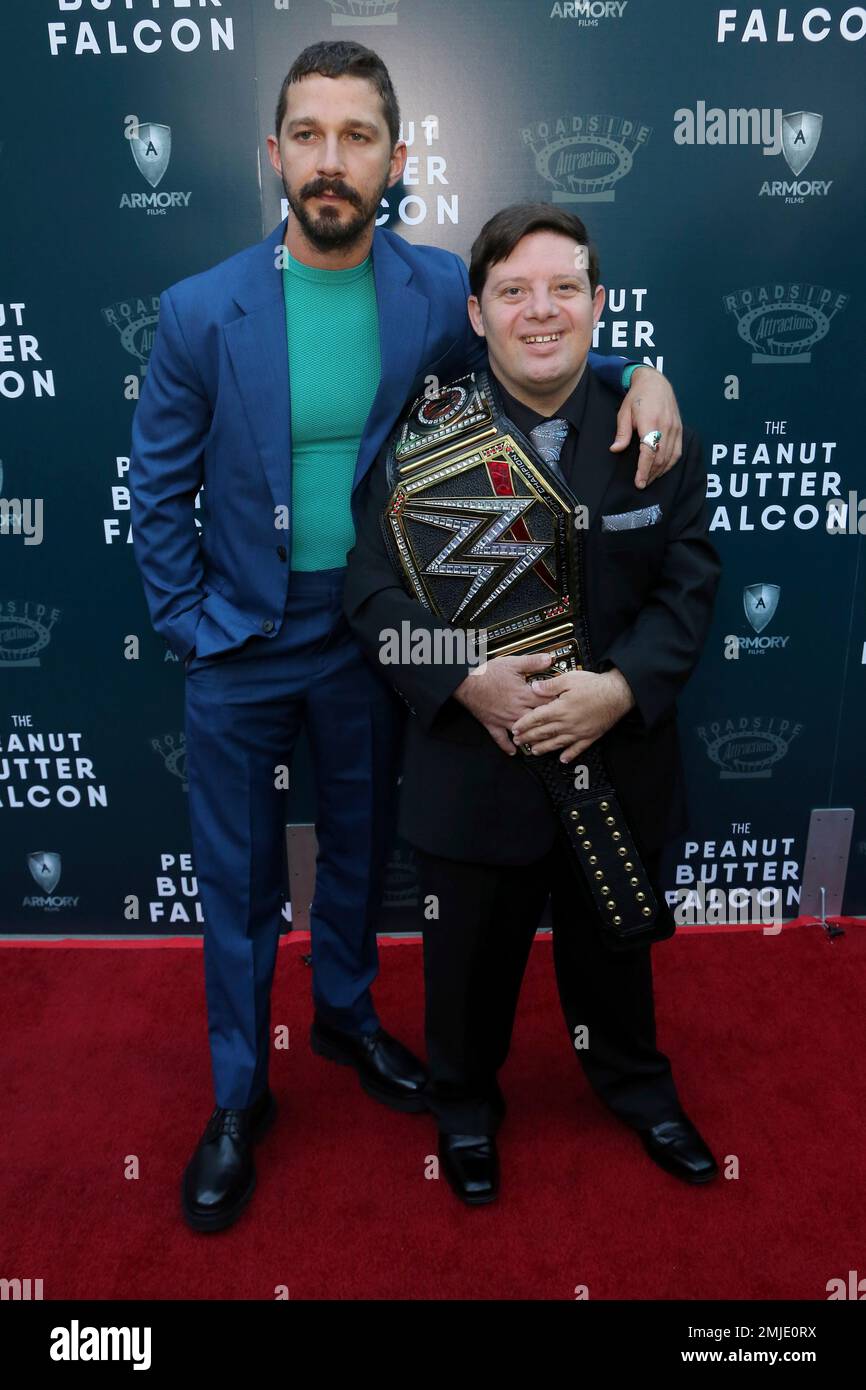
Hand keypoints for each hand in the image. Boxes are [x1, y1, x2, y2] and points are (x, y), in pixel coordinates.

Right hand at [453, 651, 554, 754]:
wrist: (465, 682)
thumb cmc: (486, 673)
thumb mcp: (512, 662)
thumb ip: (533, 661)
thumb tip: (549, 659)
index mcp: (523, 695)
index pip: (547, 702)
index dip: (559, 704)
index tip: (567, 707)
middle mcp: (516, 710)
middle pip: (538, 721)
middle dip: (549, 725)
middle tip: (560, 728)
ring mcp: (504, 719)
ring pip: (523, 732)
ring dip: (532, 738)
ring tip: (542, 743)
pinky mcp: (492, 724)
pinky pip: (500, 739)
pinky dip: (507, 747)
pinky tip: (514, 751)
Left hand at [510, 668, 634, 761]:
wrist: (618, 693)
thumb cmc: (596, 685)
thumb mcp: (570, 678)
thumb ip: (550, 685)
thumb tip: (534, 688)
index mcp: (561, 708)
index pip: (537, 718)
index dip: (524, 724)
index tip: (515, 728)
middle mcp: (568, 723)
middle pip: (544, 733)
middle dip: (529, 738)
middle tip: (519, 742)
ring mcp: (579, 732)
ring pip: (557, 743)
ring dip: (544, 748)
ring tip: (534, 751)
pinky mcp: (590, 736)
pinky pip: (577, 749)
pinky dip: (569, 755)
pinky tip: (563, 759)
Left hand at [610, 367, 682, 488]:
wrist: (656, 382)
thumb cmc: (638, 397)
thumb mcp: (624, 412)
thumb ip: (622, 432)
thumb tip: (615, 449)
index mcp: (650, 422)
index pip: (649, 452)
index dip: (644, 469)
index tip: (638, 482)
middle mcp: (666, 426)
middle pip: (660, 458)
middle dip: (650, 474)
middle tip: (641, 484)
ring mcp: (675, 428)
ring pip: (670, 457)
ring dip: (660, 471)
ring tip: (649, 479)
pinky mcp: (679, 429)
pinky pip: (678, 451)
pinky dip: (670, 463)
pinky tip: (661, 470)